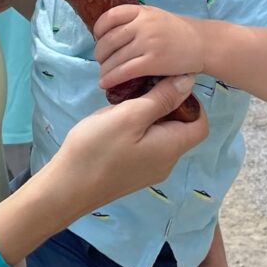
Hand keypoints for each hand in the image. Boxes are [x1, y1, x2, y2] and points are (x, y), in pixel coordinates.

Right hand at [50, 75, 207, 213]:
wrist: (67, 187)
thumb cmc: (98, 148)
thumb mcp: (130, 116)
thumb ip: (161, 98)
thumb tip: (189, 80)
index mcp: (171, 148)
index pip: (200, 123)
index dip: (191, 100)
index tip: (166, 83)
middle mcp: (166, 162)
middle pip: (181, 128)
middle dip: (167, 103)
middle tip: (142, 86)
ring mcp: (148, 169)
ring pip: (161, 134)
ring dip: (150, 113)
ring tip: (126, 99)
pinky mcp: (132, 171)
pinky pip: (147, 143)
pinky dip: (139, 126)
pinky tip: (116, 118)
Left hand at [93, 5, 205, 89]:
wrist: (203, 43)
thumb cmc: (178, 31)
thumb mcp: (155, 16)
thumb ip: (136, 20)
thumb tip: (111, 32)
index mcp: (141, 11)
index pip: (110, 17)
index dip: (99, 30)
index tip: (98, 39)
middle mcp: (142, 25)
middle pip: (109, 40)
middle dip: (100, 53)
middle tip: (101, 61)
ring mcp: (147, 43)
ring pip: (115, 58)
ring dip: (104, 69)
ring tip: (103, 75)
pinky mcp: (153, 62)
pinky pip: (124, 71)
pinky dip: (111, 78)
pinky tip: (106, 83)